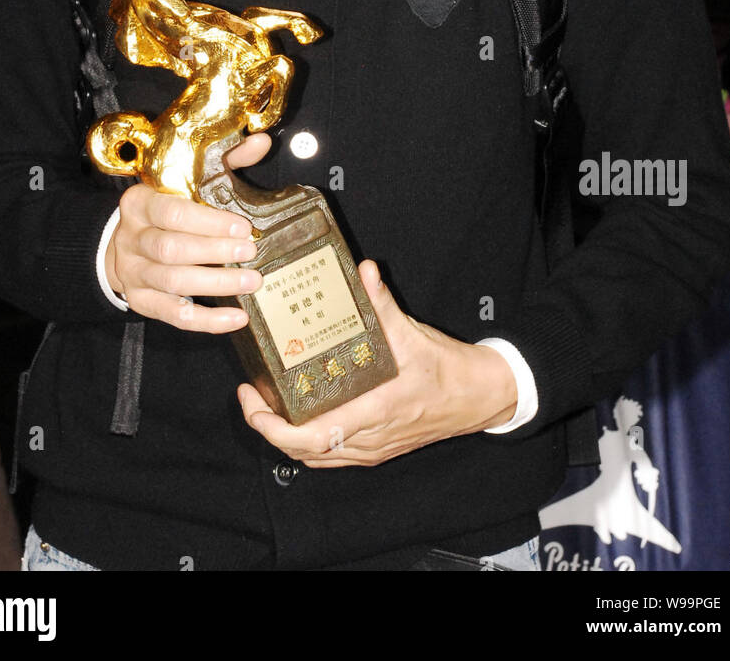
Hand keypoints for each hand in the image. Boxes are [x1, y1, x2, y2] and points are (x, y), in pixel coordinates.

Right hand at [104, 133, 269, 330]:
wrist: (119, 244)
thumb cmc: (164, 210)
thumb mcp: (186, 182)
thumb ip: (224, 162)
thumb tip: (261, 142)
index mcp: (140, 202)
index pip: (172, 211)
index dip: (209, 221)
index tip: (243, 226)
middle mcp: (132, 238)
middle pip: (172, 248)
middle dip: (215, 252)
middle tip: (250, 252)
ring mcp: (133, 273)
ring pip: (173, 281)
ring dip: (216, 284)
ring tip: (252, 282)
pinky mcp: (141, 302)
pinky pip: (174, 315)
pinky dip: (206, 321)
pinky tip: (236, 318)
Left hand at [237, 260, 517, 466]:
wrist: (479, 397)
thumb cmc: (447, 369)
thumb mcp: (413, 333)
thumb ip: (383, 303)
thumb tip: (365, 271)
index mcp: (374, 412)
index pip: (310, 437)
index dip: (272, 427)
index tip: (252, 401)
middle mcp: (368, 440)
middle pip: (302, 452)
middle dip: (267, 428)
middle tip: (250, 395)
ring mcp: (372, 449)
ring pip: (315, 457)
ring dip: (285, 436)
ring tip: (268, 402)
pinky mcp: (376, 449)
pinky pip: (331, 455)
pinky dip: (307, 440)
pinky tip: (301, 412)